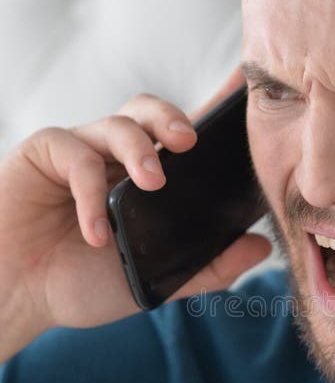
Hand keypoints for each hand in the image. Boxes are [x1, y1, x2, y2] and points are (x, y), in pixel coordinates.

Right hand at [0, 67, 270, 347]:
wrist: (19, 299)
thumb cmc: (80, 285)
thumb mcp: (155, 280)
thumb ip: (207, 267)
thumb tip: (262, 245)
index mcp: (143, 179)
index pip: (181, 137)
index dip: (212, 109)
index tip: (244, 84)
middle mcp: (113, 158)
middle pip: (148, 111)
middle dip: (173, 116)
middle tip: (190, 141)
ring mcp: (79, 152)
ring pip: (116, 124)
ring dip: (138, 151)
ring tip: (152, 185)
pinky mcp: (43, 154)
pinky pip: (75, 154)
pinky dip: (91, 193)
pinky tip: (97, 233)